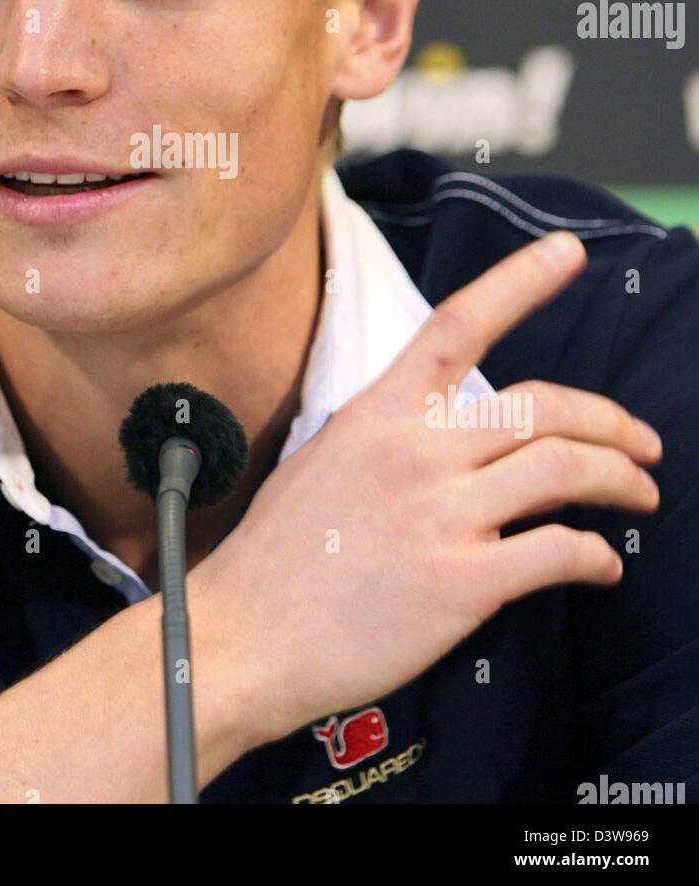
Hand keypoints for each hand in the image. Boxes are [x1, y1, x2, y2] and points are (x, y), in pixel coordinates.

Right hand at [192, 230, 661, 746]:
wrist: (245, 635)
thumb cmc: (278, 554)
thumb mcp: (323, 460)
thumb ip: (390, 436)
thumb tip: (455, 436)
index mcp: (378, 412)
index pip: (459, 324)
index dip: (521, 280)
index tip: (568, 250)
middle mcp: (414, 451)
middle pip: (544, 407)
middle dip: (611, 421)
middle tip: (642, 442)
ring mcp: (439, 515)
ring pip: (565, 470)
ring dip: (622, 481)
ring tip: (641, 494)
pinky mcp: (461, 583)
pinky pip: (558, 552)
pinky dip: (597, 557)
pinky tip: (602, 567)